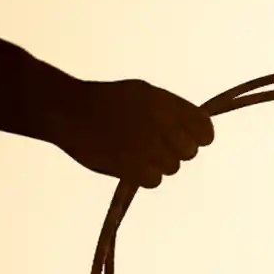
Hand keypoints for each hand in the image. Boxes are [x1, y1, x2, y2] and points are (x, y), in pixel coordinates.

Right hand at [48, 79, 214, 188]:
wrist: (69, 111)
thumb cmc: (107, 100)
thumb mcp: (144, 93)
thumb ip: (172, 110)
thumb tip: (197, 128)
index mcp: (166, 103)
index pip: (204, 129)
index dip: (201, 137)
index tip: (192, 139)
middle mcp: (161, 124)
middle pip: (189, 152)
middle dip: (176, 151)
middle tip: (156, 147)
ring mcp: (147, 147)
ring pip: (172, 168)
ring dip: (158, 164)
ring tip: (135, 151)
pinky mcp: (132, 167)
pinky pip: (154, 180)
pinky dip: (144, 175)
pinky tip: (129, 162)